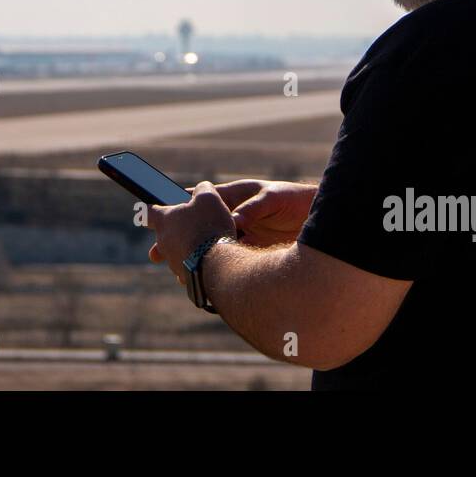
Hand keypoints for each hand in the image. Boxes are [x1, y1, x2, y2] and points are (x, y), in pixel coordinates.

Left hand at [145, 182, 236, 282]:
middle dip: (175, 231)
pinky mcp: (185, 276)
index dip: (150, 209)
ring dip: (186, 248)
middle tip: (190, 228)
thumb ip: (202, 189)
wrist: (217, 262)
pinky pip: (188, 267)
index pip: (148, 213)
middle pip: (163, 235)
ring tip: (205, 245)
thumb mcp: (209, 197)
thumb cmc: (209, 226)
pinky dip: (196, 263)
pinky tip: (209, 260)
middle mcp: (163, 242)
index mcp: (164, 220)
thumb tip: (201, 190)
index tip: (148, 209)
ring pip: (176, 252)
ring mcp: (173, 261)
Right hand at [147, 179, 316, 261]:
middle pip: (200, 228)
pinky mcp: (251, 252)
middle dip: (178, 239)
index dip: (182, 207)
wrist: (320, 218)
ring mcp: (241, 236)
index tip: (162, 213)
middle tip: (155, 253)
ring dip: (192, 257)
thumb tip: (236, 220)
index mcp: (237, 197)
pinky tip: (202, 280)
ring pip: (210, 247)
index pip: (204, 201)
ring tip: (172, 272)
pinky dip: (214, 268)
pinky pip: (227, 261)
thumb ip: (254, 208)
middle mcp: (235, 217)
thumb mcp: (275, 198)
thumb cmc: (296, 200)